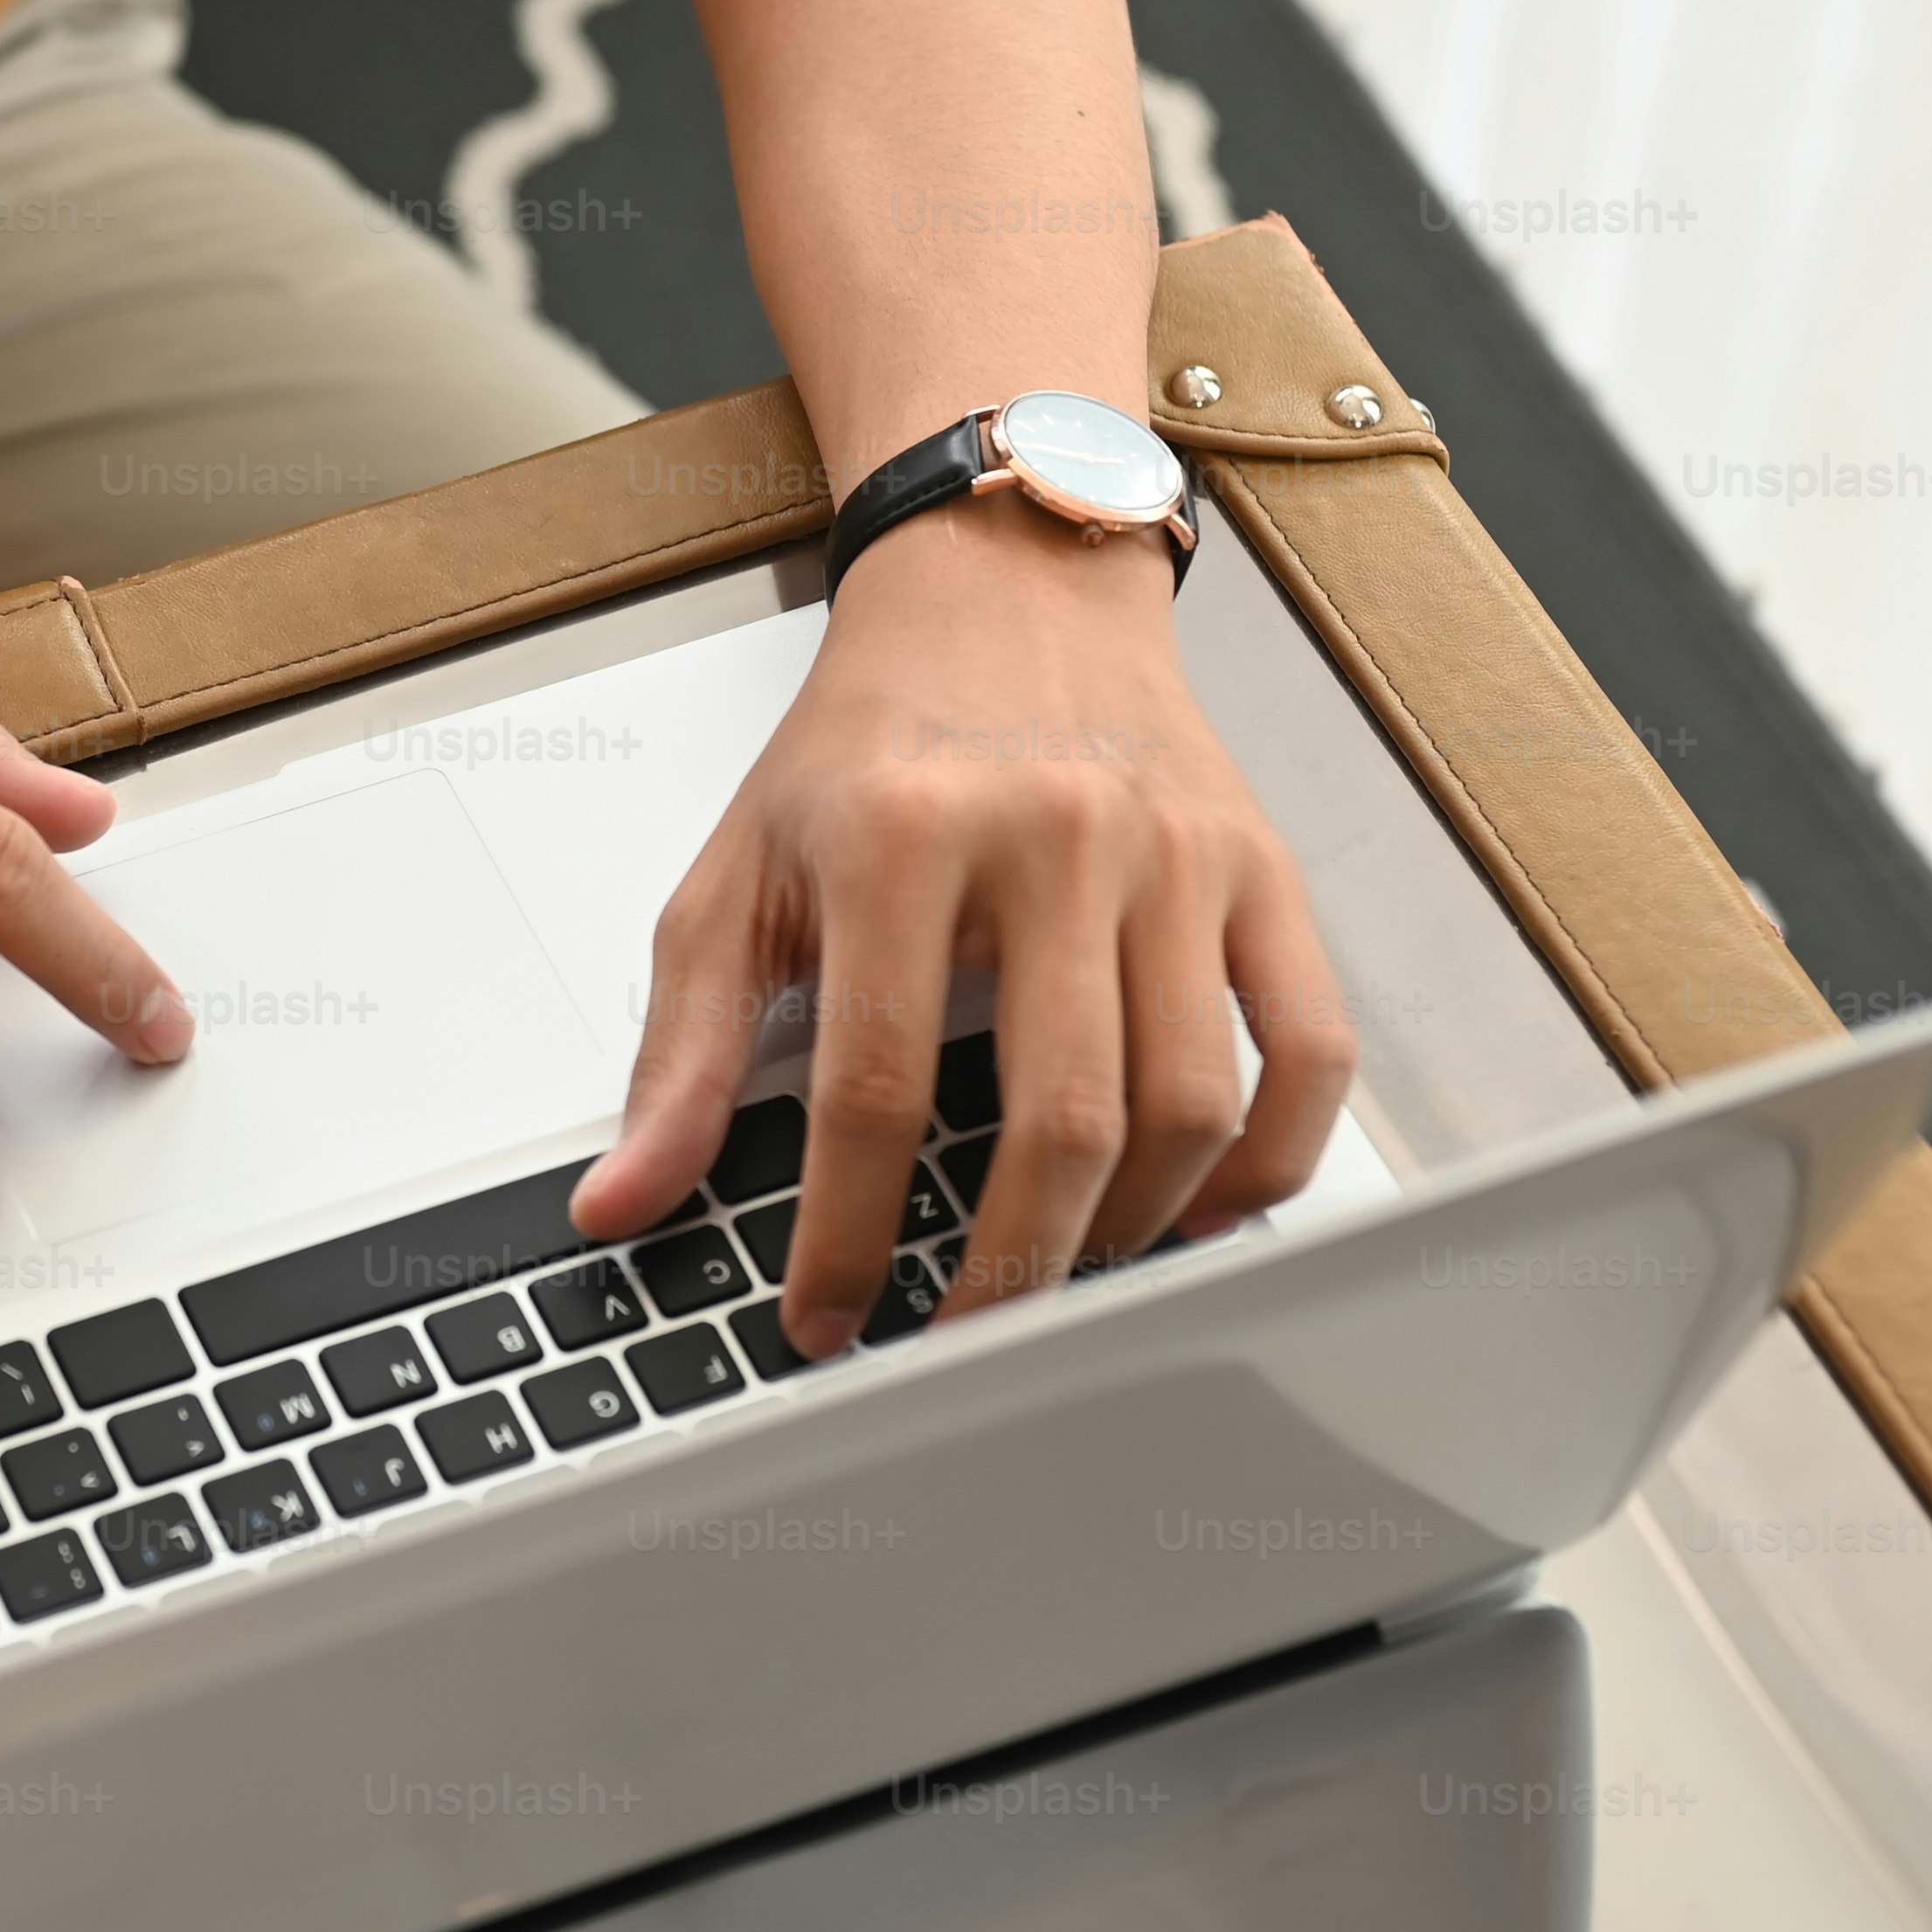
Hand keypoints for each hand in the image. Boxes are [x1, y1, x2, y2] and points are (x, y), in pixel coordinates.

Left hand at [570, 497, 1354, 1352]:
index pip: (875, 1092)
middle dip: (1006, 1273)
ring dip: (1128, 1235)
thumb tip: (623, 1200)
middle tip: (961, 1341)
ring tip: (1061, 1280)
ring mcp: (1174, 856)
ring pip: (1188, 1106)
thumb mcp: (736, 874)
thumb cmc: (869, 741)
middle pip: (1057, 1121)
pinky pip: (1308, 1052)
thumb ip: (684, 1049)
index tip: (827, 1322)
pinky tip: (1197, 1212)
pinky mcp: (1262, 870)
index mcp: (901, 838)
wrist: (1001, 590)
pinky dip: (1266, 1162)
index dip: (846, 1237)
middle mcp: (1053, 840)